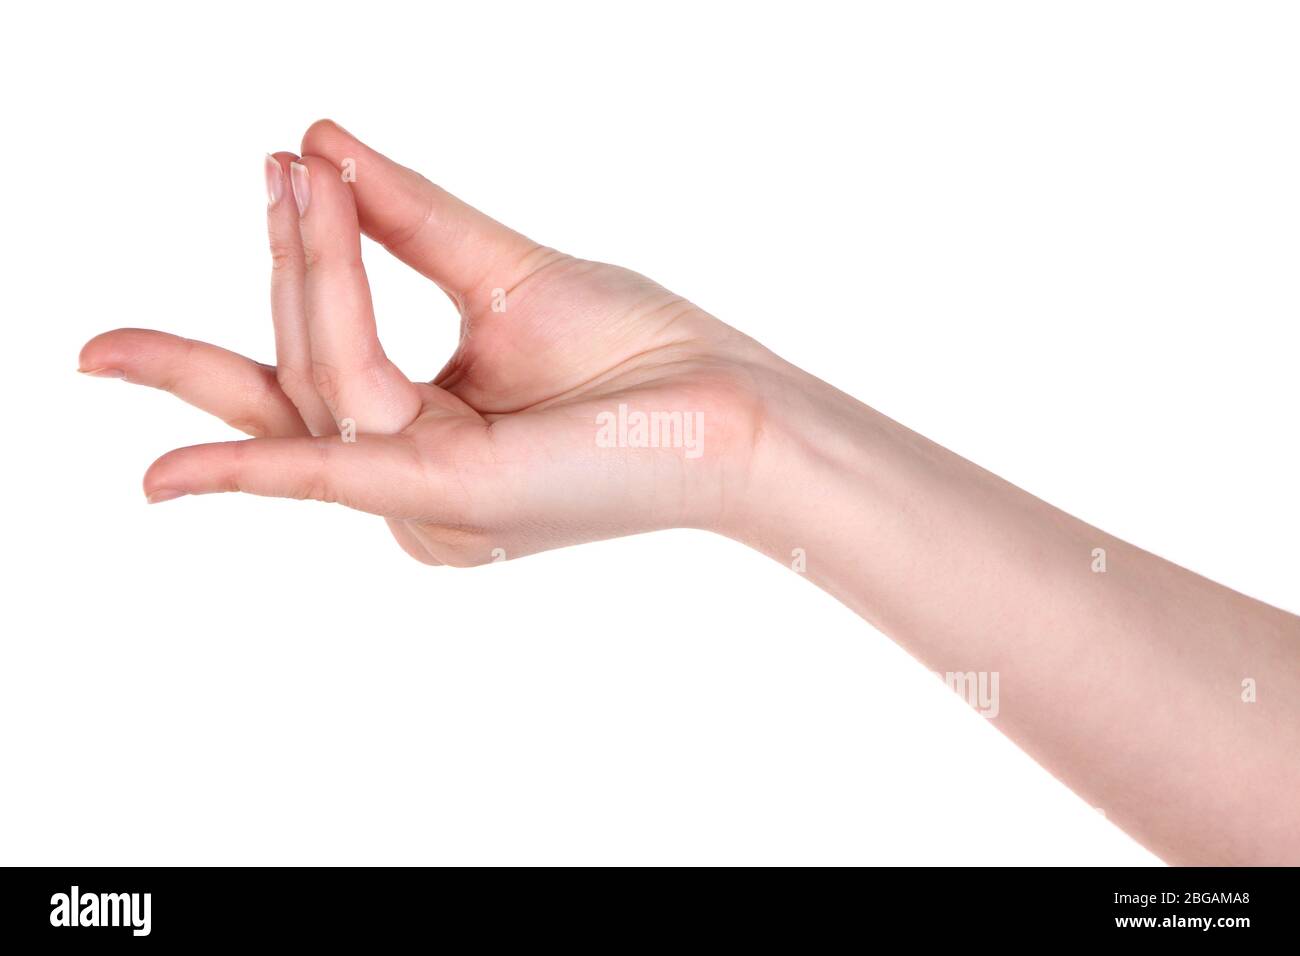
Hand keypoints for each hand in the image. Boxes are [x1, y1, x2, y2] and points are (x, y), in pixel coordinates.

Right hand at [79, 122, 774, 564]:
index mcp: (421, 443)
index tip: (274, 171)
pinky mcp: (454, 501)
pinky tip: (167, 475)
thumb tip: (315, 143)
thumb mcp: (501, 274)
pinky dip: (252, 471)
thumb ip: (406, 222)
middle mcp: (412, 487)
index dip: (280, 278)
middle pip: (303, 376)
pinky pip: (339, 467)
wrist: (734, 406)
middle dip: (284, 270)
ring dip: (315, 272)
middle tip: (271, 171)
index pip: (312, 370)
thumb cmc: (637, 353)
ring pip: (328, 383)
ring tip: (304, 180)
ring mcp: (428, 504)